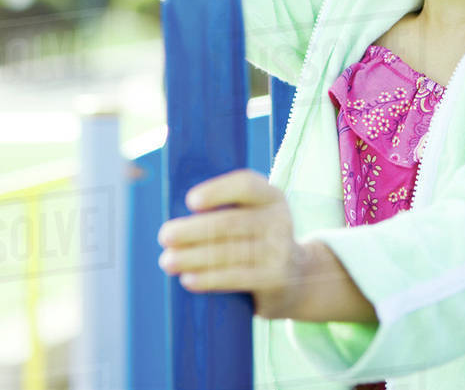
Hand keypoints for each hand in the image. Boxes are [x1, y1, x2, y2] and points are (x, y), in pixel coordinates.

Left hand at [157, 168, 305, 319]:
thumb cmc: (258, 241)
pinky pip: (237, 277)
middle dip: (192, 230)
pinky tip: (188, 279)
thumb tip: (175, 218)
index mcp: (271, 197)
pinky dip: (209, 279)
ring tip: (167, 261)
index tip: (190, 201)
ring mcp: (280, 251)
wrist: (300, 278)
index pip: (246, 185)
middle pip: (230, 222)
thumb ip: (225, 211)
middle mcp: (279, 220)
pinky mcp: (275, 280)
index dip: (217, 191)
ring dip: (193, 257)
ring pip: (229, 252)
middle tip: (164, 236)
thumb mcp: (254, 217)